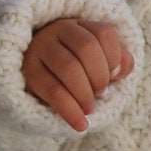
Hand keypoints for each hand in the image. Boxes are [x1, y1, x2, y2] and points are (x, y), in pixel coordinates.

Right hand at [20, 17, 133, 132]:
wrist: (36, 80)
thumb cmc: (74, 69)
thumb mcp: (97, 60)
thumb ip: (118, 61)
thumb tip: (122, 69)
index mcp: (77, 26)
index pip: (104, 33)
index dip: (115, 57)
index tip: (115, 74)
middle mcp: (55, 31)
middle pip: (87, 48)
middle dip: (100, 76)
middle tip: (101, 93)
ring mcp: (39, 50)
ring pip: (69, 67)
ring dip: (86, 93)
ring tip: (90, 108)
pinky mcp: (29, 73)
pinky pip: (53, 91)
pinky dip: (70, 111)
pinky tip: (81, 125)